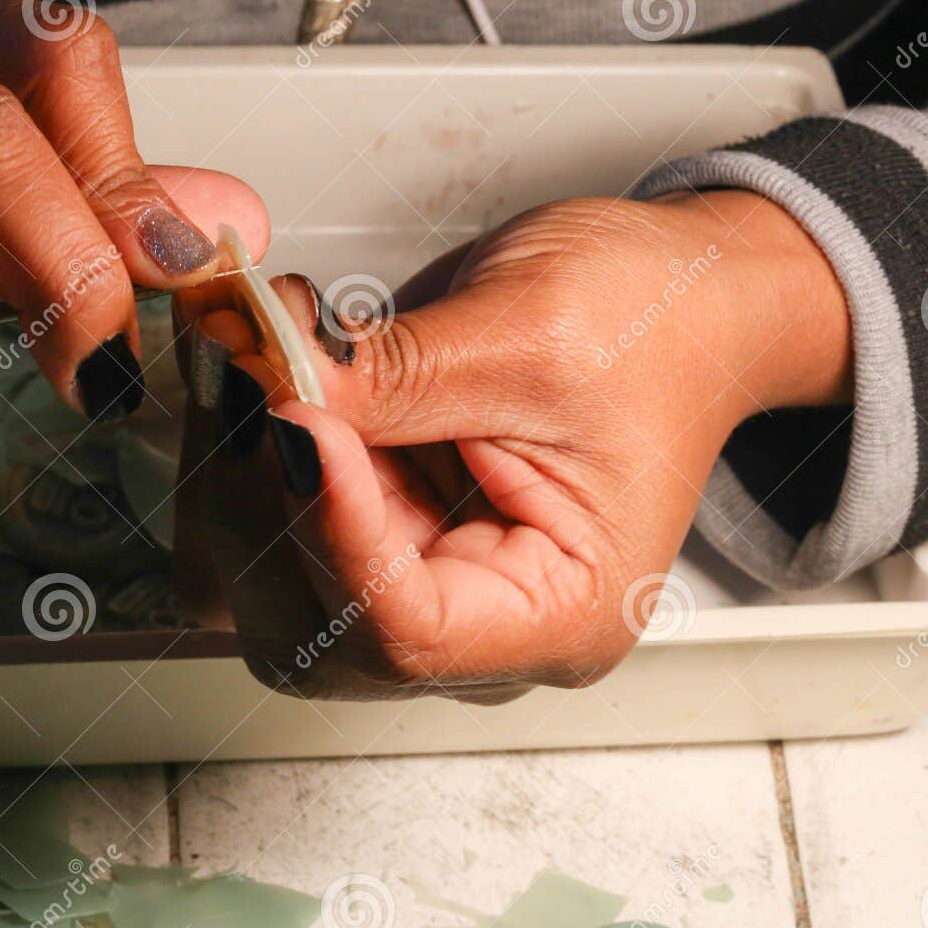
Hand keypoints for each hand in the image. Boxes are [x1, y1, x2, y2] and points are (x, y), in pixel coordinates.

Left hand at [175, 191, 850, 701]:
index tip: (299, 420)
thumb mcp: (530, 335)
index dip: (331, 530)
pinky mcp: (381, 531)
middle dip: (271, 492)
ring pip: (269, 578)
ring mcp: (422, 579)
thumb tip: (272, 393)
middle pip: (313, 623)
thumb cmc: (657, 325)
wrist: (682, 295)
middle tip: (266, 367)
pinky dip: (251, 445)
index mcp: (561, 615)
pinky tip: (278, 370)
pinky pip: (274, 520)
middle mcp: (481, 623)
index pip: (406, 632)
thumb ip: (393, 379)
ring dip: (245, 462)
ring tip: (279, 350)